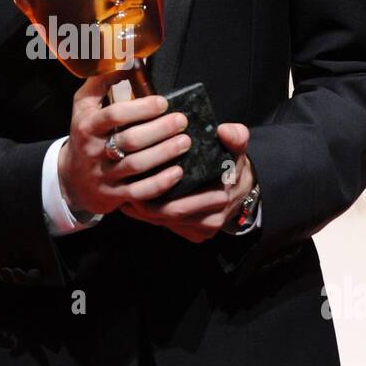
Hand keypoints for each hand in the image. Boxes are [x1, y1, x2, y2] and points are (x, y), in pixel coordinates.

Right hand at [57, 70, 193, 218]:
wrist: (72, 179)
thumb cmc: (85, 135)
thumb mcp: (83, 106)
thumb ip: (101, 81)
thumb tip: (126, 57)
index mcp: (87, 126)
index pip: (113, 115)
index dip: (140, 108)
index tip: (163, 102)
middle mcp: (93, 151)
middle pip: (129, 140)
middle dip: (159, 130)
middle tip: (182, 121)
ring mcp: (104, 176)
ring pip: (136, 166)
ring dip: (164, 153)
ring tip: (185, 142)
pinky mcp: (114, 196)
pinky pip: (139, 192)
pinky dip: (159, 183)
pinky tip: (178, 172)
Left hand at [118, 122, 256, 243]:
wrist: (242, 188)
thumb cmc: (232, 164)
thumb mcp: (237, 147)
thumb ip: (235, 137)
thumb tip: (224, 131)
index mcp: (220, 198)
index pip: (181, 199)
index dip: (156, 188)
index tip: (138, 173)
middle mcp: (211, 220)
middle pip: (167, 213)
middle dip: (143, 199)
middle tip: (123, 181)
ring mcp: (201, 229)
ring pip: (163, 221)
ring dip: (141, 208)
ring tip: (123, 188)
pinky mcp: (194, 234)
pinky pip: (165, 225)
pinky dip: (147, 215)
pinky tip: (130, 201)